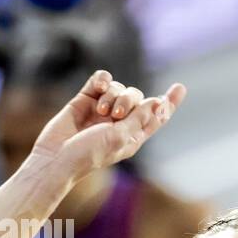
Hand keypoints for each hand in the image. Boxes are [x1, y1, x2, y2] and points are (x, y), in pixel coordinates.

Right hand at [28, 70, 185, 182]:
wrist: (57, 156)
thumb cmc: (90, 154)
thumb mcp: (120, 138)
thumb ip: (140, 119)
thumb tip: (158, 102)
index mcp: (134, 135)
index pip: (157, 116)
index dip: (169, 102)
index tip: (180, 87)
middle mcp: (120, 122)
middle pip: (137, 97)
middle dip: (129, 101)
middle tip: (115, 115)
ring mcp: (102, 110)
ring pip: (118, 88)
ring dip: (113, 95)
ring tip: (100, 111)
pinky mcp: (85, 99)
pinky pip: (101, 80)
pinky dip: (102, 80)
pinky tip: (98, 87)